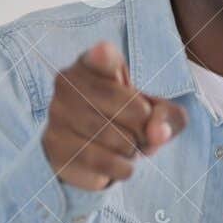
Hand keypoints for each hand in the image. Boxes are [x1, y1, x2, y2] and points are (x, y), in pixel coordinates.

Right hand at [43, 41, 187, 190]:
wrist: (87, 154)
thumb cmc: (126, 120)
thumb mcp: (157, 112)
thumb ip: (168, 116)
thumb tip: (157, 133)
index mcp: (94, 62)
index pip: (103, 56)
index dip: (107, 58)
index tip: (104, 55)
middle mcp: (69, 82)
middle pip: (135, 111)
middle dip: (146, 129)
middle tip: (137, 130)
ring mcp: (58, 113)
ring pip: (122, 141)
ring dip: (133, 150)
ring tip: (124, 145)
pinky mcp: (54, 145)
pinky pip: (106, 162)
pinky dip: (122, 168)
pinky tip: (116, 161)